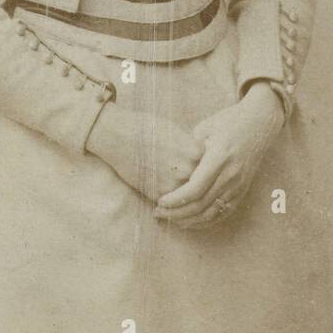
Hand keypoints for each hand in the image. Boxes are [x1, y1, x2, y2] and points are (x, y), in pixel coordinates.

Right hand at [85, 104, 203, 202]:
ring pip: (190, 197)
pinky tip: (170, 200)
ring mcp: (174, 184)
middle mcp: (189, 170)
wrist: (119, 136)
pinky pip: (173, 204)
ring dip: (188, 199)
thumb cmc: (147, 128)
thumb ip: (192, 149)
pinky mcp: (159, 194)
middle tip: (199, 187)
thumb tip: (202, 162)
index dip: (209, 169)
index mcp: (196, 152)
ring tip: (185, 197)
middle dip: (201, 185)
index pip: (212, 167)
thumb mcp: (177, 133)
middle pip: (204, 184)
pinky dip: (173, 204)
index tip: (206, 169)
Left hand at [153, 83, 283, 228]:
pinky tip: (189, 221)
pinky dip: (205, 221)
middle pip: (201, 205)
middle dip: (176, 213)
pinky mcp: (242, 191)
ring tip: (169, 219)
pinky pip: (223, 213)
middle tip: (158, 213)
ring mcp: (239, 185)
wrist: (259, 123)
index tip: (159, 201)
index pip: (195, 189)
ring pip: (211, 214)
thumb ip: (188, 150)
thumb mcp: (205, 129)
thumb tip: (169, 169)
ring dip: (188, 220)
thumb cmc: (227, 121)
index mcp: (219, 157)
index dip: (175, 200)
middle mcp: (231, 175)